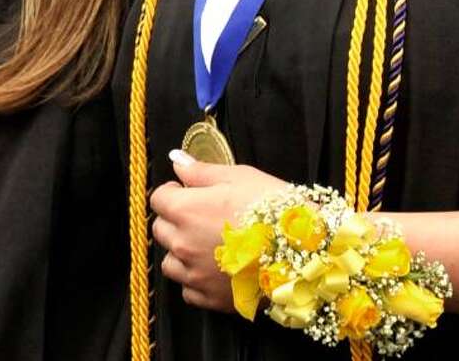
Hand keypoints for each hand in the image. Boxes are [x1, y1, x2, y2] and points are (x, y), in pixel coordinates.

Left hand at [150, 152, 287, 310]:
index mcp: (186, 211)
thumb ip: (201, 171)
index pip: (158, 199)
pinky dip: (195, 279)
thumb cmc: (269, 208)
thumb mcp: (237, 176)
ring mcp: (195, 275)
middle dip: (175, 220)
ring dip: (181, 252)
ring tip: (207, 244)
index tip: (188, 192)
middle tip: (201, 215)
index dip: (172, 191)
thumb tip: (177, 160)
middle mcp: (183, 244)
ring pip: (170, 262)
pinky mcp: (209, 298)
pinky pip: (188, 289)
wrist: (300, 252)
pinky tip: (216, 268)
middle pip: (161, 230)